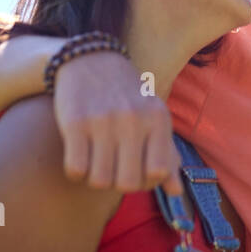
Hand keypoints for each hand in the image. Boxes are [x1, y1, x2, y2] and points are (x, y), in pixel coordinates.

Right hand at [52, 50, 183, 198]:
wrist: (90, 59)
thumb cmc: (127, 95)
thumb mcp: (154, 116)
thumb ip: (167, 154)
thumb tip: (176, 192)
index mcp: (158, 118)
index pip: (157, 173)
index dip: (146, 181)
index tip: (137, 170)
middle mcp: (134, 119)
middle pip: (128, 183)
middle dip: (119, 183)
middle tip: (113, 167)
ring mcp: (104, 121)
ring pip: (100, 180)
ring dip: (95, 178)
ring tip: (96, 161)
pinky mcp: (75, 122)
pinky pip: (76, 170)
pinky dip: (76, 171)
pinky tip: (79, 155)